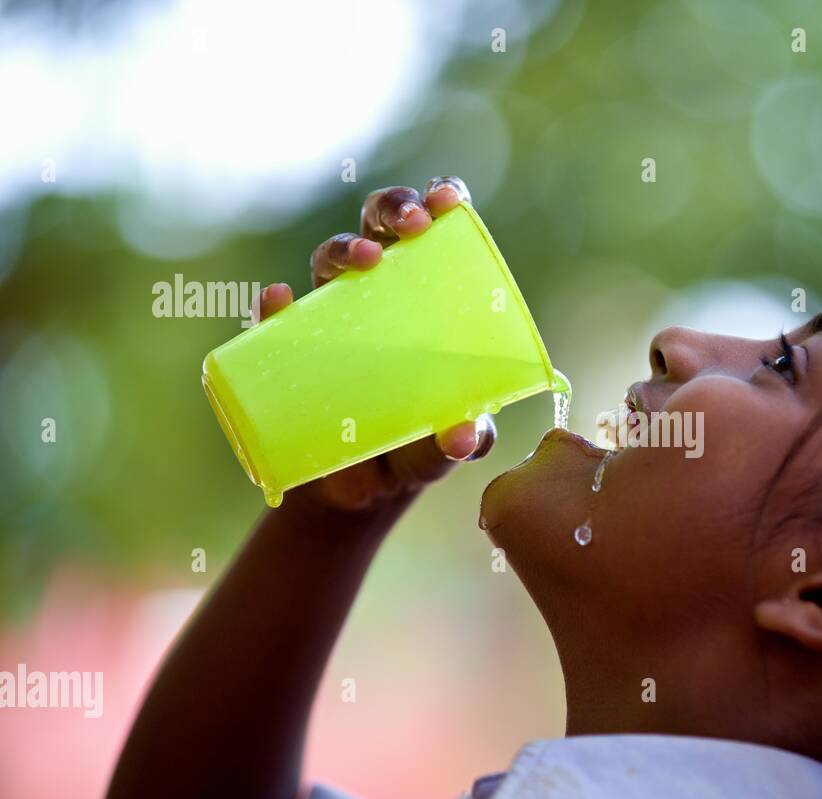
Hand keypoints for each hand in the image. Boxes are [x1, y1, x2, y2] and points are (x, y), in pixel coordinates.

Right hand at [257, 176, 494, 512]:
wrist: (363, 492)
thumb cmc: (417, 452)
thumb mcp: (446, 447)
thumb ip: (462, 441)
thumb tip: (464, 434)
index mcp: (427, 297)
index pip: (433, 231)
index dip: (438, 200)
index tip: (448, 201)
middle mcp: (379, 294)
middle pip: (378, 225)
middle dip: (392, 209)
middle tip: (412, 227)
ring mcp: (332, 317)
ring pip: (329, 259)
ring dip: (343, 248)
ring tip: (363, 262)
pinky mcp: (291, 349)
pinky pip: (274, 317)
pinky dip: (274, 304)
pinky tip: (279, 299)